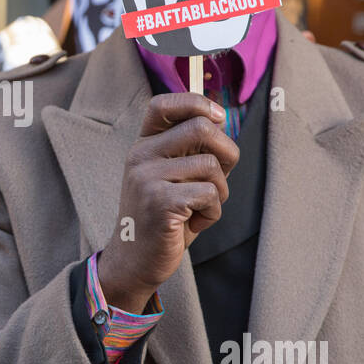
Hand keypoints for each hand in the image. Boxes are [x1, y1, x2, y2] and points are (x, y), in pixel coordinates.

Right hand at [96, 92, 238, 313]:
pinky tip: (195, 223)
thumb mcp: (170, 177)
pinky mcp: (160, 202)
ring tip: (201, 208)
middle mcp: (140, 156)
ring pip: (211, 166)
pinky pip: (210, 194)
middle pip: (200, 128)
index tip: (218, 117)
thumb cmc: (163, 218)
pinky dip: (213, 213)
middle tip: (221, 178)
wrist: (135, 261)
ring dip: (220, 192)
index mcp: (142, 146)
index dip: (196, 102)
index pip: (163, 104)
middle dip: (227, 153)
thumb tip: (221, 121)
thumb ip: (189, 150)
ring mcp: (147, 179)